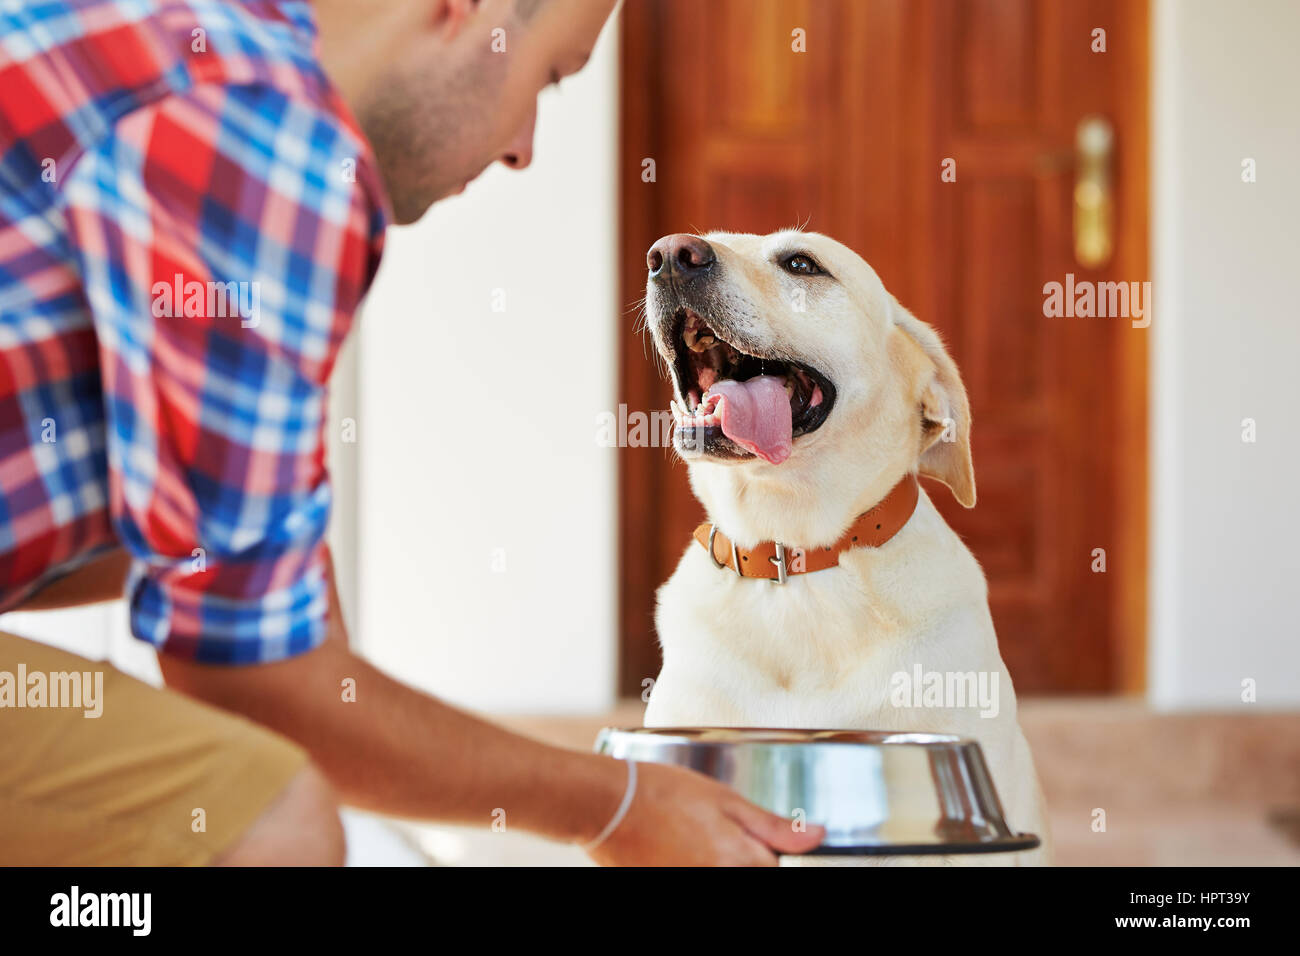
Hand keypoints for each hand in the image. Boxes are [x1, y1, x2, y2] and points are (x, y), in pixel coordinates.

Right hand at [584, 762, 824, 865]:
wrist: (606, 806)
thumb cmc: (663, 793)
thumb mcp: (725, 799)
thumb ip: (774, 826)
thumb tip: (819, 836)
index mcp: (740, 861)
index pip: (776, 868)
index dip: (768, 849)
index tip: (750, 835)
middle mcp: (719, 881)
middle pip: (752, 873)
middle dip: (745, 857)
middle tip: (714, 832)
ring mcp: (693, 885)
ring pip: (726, 876)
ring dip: (719, 860)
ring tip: (694, 838)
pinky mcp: (671, 885)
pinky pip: (698, 875)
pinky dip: (696, 862)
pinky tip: (679, 847)